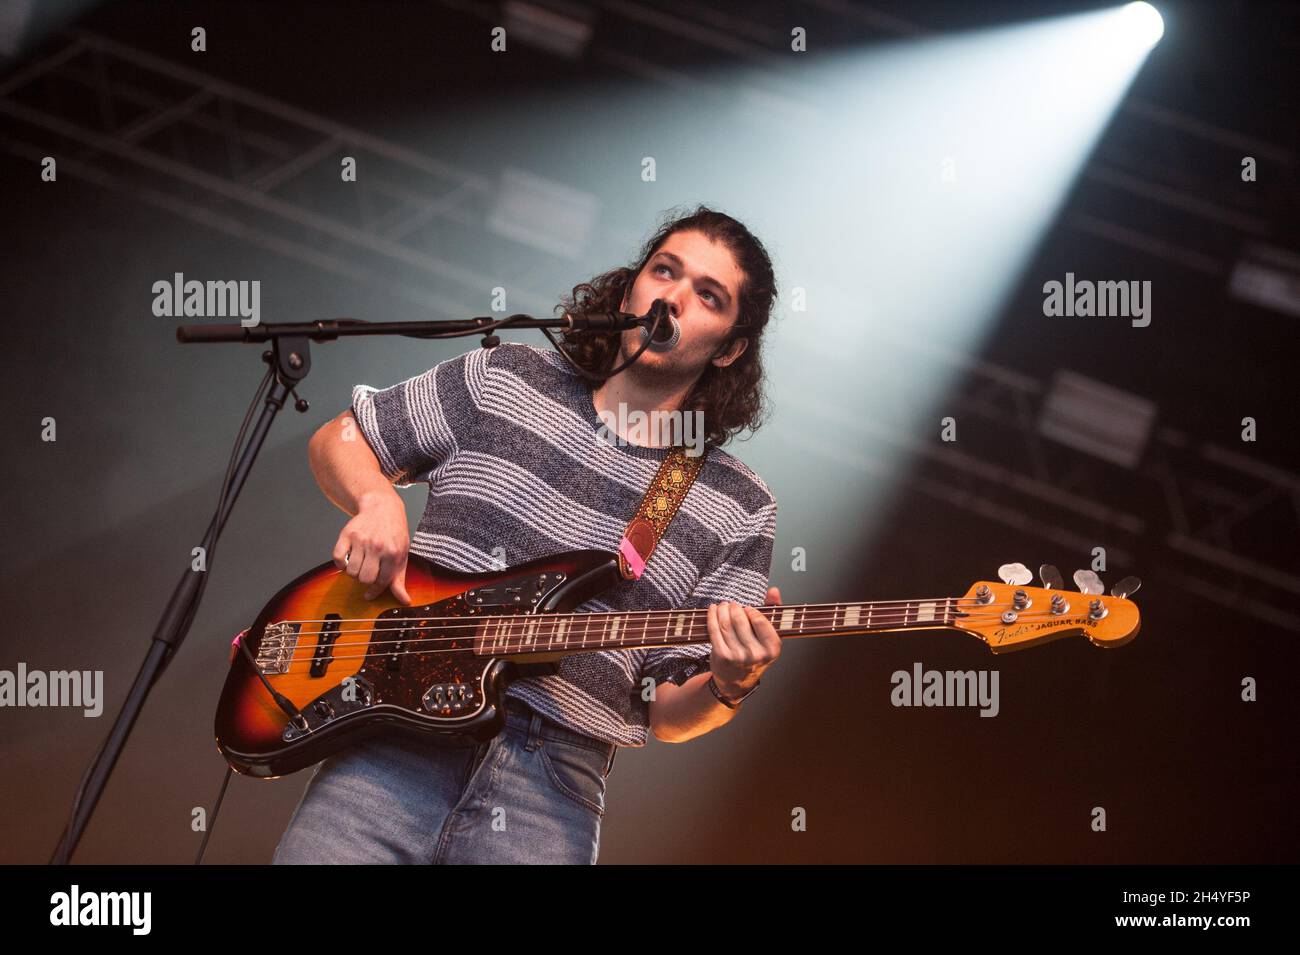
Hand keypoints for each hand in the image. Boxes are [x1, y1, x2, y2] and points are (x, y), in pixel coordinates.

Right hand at [332, 489, 412, 603]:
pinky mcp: (347, 534)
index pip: (382, 582)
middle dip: (365, 580)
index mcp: (393, 553)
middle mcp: (377, 546)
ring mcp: (361, 540)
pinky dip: (341, 564)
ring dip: (353, 572)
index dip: (375, 591)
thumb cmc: (394, 533)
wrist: (382, 507)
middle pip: (364, 579)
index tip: (369, 595)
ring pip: (351, 571)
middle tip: (368, 572)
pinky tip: (349, 558)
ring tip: (360, 563)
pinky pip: (338, 558)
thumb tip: (405, 601)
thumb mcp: (402, 554)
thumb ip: (400, 579)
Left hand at [706, 585, 782, 697]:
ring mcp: (737, 656)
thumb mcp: (768, 637)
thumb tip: (774, 590)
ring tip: (723, 606)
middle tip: (732, 605)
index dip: (751, 611)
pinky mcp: (721, 656)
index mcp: (772, 649)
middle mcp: (756, 654)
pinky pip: (714, 630)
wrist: (737, 682)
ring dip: (722, 610)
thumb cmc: (754, 654)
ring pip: (726, 623)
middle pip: (740, 619)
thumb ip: (774, 611)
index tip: (747, 609)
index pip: (760, 620)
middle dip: (734, 608)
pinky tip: (713, 610)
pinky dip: (712, 616)